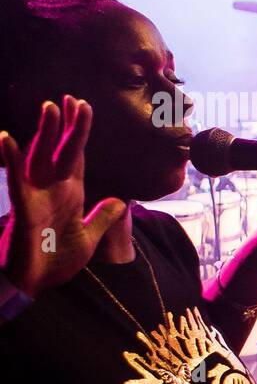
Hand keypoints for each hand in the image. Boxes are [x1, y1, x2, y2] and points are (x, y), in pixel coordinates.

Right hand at [0, 97, 127, 297]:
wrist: (36, 284)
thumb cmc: (56, 260)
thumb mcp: (89, 237)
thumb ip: (103, 217)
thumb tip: (119, 201)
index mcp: (69, 193)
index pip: (75, 156)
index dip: (79, 133)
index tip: (83, 107)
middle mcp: (51, 189)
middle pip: (59, 150)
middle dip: (66, 125)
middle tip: (72, 98)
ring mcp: (35, 196)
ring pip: (39, 158)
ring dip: (44, 134)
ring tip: (49, 108)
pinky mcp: (23, 209)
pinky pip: (17, 182)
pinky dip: (12, 161)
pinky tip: (8, 140)